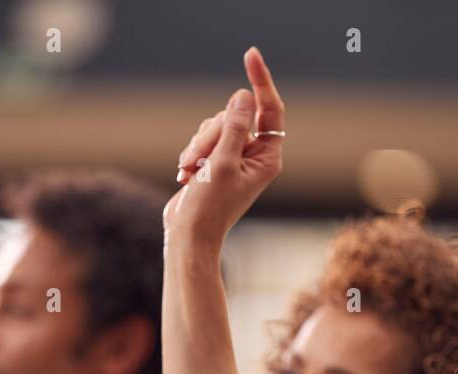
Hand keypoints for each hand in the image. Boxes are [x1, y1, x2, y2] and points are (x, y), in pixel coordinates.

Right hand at [164, 47, 285, 246]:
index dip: (261, 81)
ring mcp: (234, 157)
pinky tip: (187, 175)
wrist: (188, 233)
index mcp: (267, 158)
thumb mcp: (222, 163)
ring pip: (214, 125)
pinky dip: (191, 152)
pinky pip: (203, 137)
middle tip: (199, 162)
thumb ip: (235, 127)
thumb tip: (244, 96)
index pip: (270, 109)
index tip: (251, 54)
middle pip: (234, 116)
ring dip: (198, 146)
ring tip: (191, 172)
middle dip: (211, 134)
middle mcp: (254, 155)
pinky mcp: (215, 159)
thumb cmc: (209, 206)